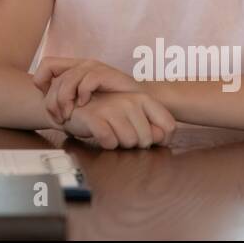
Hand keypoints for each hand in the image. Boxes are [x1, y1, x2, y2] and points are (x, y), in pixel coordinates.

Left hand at [33, 57, 137, 124]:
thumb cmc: (109, 103)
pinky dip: (83, 93)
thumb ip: (67, 99)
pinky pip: (88, 79)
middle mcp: (82, 64)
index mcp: (74, 68)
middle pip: (54, 73)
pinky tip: (84, 104)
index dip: (40, 79)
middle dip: (52, 98)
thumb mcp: (82, 101)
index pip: (47, 64)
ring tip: (67, 114)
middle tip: (57, 117)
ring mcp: (95, 67)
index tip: (43, 98)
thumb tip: (46, 104)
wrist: (139, 101)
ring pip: (69, 78)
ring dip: (65, 99)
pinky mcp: (107, 73)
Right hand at [61, 91, 176, 149]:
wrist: (75, 108)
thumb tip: (162, 138)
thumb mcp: (132, 116)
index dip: (162, 139)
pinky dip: (106, 144)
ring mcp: (112, 108)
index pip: (169, 125)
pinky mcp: (95, 118)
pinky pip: (110, 142)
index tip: (151, 139)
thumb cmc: (107, 115)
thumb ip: (152, 127)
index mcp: (143, 98)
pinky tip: (101, 135)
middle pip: (147, 139)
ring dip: (119, 143)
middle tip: (122, 134)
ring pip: (129, 142)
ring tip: (111, 133)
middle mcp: (129, 100)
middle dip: (135, 143)